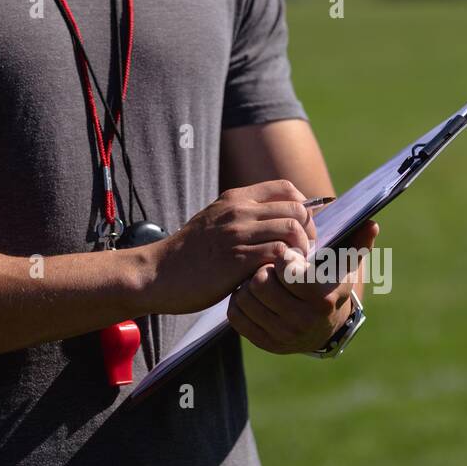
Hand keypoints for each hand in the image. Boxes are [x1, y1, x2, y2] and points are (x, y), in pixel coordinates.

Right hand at [138, 180, 314, 314]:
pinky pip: (279, 253)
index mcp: (235, 199)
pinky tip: (279, 276)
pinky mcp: (237, 259)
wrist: (157, 274)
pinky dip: (287, 265)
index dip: (304, 208)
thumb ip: (243, 218)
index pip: (286, 189)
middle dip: (309, 232)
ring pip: (292, 230)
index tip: (302, 230)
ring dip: (301, 250)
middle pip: (296, 210)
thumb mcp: (215, 222)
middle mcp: (239, 211)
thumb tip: (277, 223)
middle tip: (304, 252)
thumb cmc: (189, 256)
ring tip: (293, 265)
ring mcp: (238, 234)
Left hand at [229, 219, 377, 354]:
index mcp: (322, 298)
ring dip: (249, 286)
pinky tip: (253, 297)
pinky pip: (236, 316)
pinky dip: (239, 303)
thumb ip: (356, 243)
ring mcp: (281, 335)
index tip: (288, 256)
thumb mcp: (345, 266)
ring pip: (245, 298)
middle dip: (263, 271)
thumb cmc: (330, 286)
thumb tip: (371, 223)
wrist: (323, 328)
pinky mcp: (263, 343)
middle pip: (260, 283)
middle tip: (269, 270)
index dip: (283, 258)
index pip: (286, 269)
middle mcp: (302, 320)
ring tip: (261, 282)